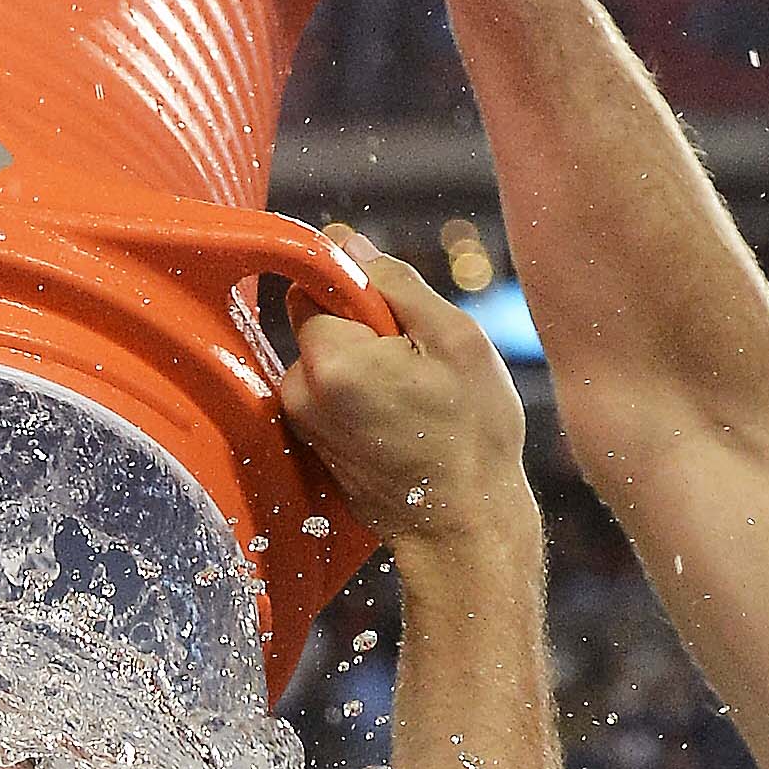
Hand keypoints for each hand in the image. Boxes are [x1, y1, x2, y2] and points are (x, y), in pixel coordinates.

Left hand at [279, 230, 531, 544]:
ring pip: (327, 356)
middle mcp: (298, 392)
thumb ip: (393, 282)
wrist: (460, 528)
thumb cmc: (470, 435)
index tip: (398, 314)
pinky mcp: (311, 443)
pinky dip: (361, 393)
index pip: (314, 281)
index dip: (359, 284)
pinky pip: (331, 391)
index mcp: (328, 361)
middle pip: (317, 319)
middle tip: (416, 362)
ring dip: (365, 361)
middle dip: (363, 324)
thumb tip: (343, 240)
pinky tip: (400, 421)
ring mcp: (301, 423)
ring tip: (413, 398)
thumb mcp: (454, 338)